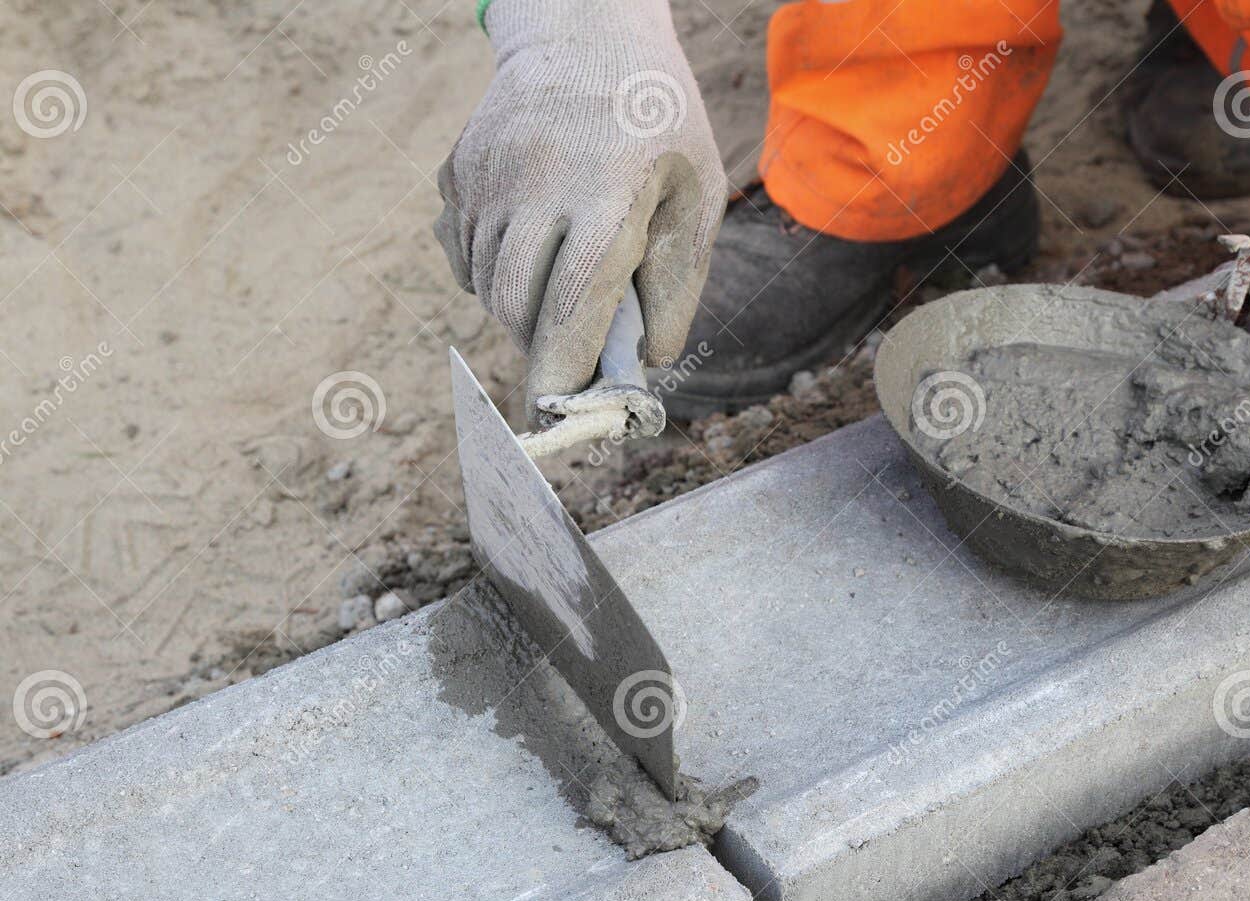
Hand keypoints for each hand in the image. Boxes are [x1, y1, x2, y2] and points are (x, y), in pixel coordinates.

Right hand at [434, 0, 724, 413]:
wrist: (584, 34)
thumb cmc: (657, 123)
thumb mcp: (695, 196)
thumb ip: (678, 285)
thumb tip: (649, 363)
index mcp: (606, 193)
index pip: (572, 305)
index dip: (564, 370)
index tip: (558, 415)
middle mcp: (535, 185)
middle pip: (522, 308)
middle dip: (547, 345)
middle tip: (580, 345)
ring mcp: (487, 178)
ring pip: (489, 288)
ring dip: (523, 312)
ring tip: (564, 282)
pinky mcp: (456, 174)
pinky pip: (465, 256)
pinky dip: (492, 274)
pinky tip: (531, 245)